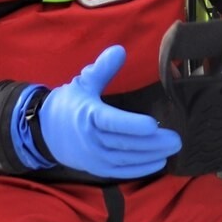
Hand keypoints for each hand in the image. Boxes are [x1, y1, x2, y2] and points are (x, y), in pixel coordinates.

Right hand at [37, 44, 182, 176]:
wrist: (45, 131)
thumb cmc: (68, 104)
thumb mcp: (83, 83)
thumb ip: (102, 69)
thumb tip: (120, 50)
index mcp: (88, 115)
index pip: (112, 122)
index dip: (132, 124)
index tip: (153, 123)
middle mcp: (91, 139)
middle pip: (124, 142)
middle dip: (152, 142)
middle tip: (176, 139)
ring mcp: (94, 157)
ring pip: (126, 158)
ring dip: (150, 155)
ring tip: (173, 148)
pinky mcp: (97, 168)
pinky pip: (121, 171)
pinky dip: (140, 169)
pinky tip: (159, 162)